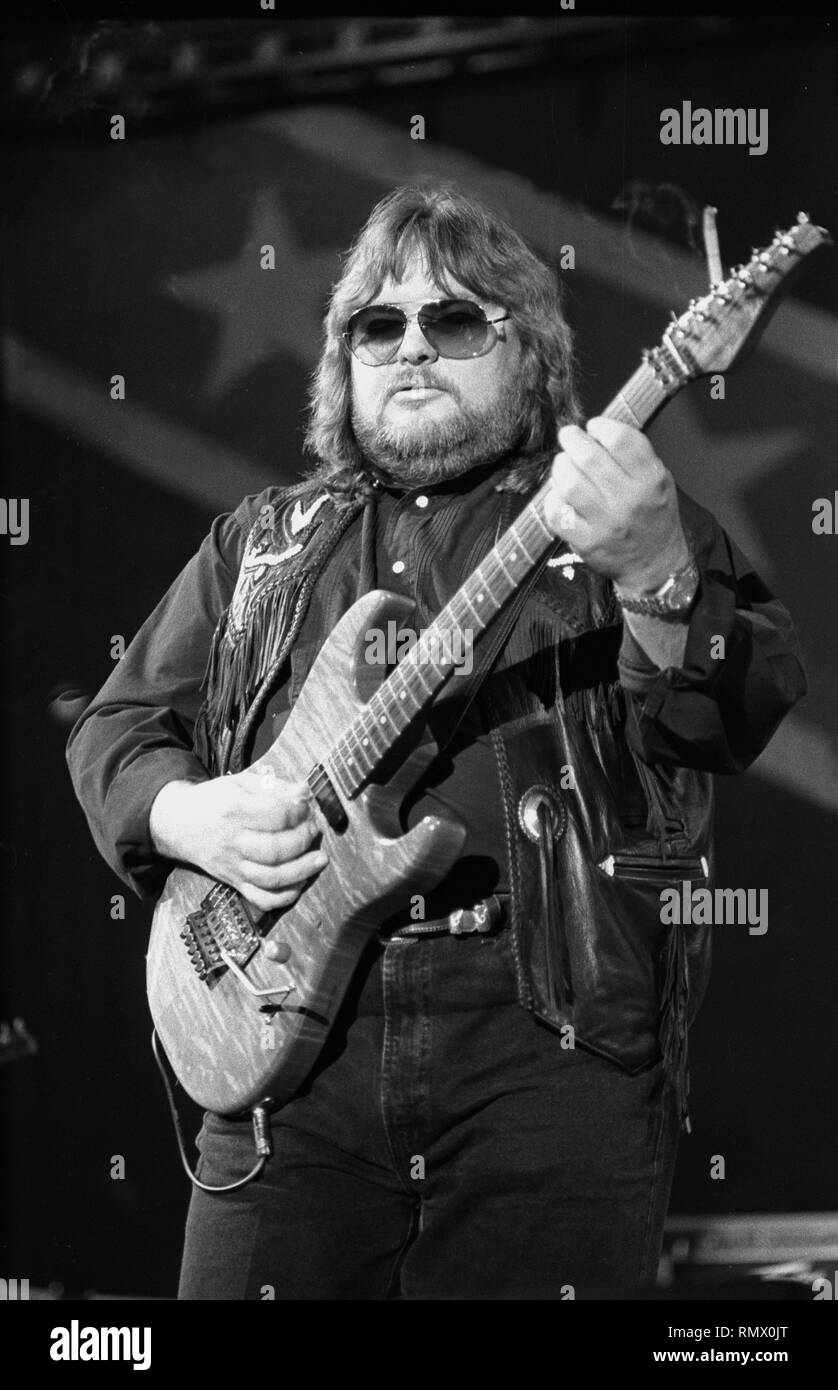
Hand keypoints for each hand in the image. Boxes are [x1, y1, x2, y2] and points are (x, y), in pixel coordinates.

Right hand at [149, 767, 327, 912]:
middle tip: (314, 830)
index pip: (275, 815)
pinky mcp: (233, 882)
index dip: (299, 811)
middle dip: (303, 840)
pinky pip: (261, 898)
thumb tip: (304, 791)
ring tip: (320, 858)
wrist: (178, 824)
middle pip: (275, 849)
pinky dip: (284, 896)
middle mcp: (232, 841)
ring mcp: (232, 866)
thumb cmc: (213, 800)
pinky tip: (299, 882)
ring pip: (271, 878)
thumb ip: (273, 786)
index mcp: (232, 810)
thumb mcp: (239, 782)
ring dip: (302, 870)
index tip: (307, 806)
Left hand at [543, 417, 689, 591]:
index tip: (593, 427)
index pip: (621, 440)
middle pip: (589, 458)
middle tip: (569, 438)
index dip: (600, 426)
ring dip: (560, 468)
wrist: (654, 564)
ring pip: (570, 483)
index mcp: (651, 479)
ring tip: (563, 465)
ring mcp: (606, 523)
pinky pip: (558, 513)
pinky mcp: (587, 542)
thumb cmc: (653, 516)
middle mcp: (630, 500)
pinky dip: (552, 499)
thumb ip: (634, 456)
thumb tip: (595, 432)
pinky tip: (559, 495)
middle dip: (572, 440)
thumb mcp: (660, 480)